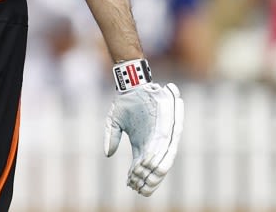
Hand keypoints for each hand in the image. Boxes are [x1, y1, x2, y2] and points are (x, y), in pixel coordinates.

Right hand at [105, 80, 183, 196]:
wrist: (133, 85)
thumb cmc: (125, 102)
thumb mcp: (114, 122)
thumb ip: (111, 137)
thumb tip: (108, 154)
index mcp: (142, 144)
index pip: (141, 167)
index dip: (136, 177)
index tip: (130, 184)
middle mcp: (153, 143)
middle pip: (154, 168)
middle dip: (148, 181)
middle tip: (141, 189)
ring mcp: (161, 136)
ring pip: (162, 160)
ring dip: (153, 171)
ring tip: (146, 181)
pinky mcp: (167, 127)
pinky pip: (164, 145)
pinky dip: (157, 155)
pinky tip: (148, 164)